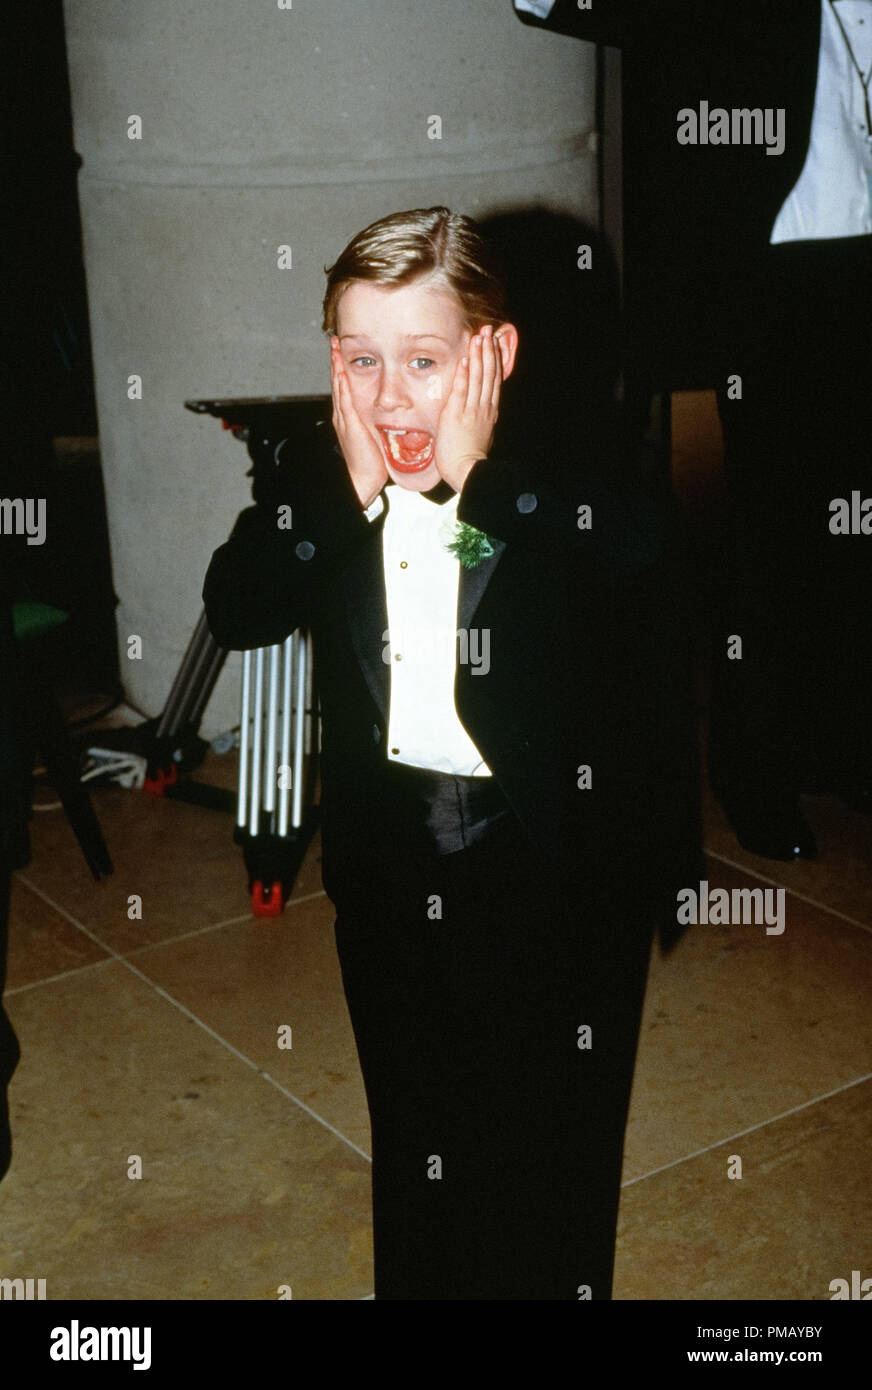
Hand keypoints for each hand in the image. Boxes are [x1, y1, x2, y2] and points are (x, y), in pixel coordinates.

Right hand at [330, 338, 387, 506]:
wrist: (362, 478)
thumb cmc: (370, 461)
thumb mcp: (373, 434)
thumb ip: (376, 420)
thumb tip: (387, 411)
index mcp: (349, 416)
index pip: (344, 386)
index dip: (342, 368)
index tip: (342, 351)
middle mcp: (343, 415)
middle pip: (338, 381)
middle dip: (336, 361)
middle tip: (334, 342)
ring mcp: (344, 419)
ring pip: (339, 387)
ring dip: (336, 368)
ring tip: (334, 350)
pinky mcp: (349, 425)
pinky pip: (345, 402)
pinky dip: (342, 387)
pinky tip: (341, 374)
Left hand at [434, 324, 505, 491]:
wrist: (468, 472)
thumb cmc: (469, 460)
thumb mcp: (481, 436)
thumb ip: (480, 422)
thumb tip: (479, 415)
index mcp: (489, 412)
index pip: (493, 381)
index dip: (493, 360)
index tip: (493, 344)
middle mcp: (483, 408)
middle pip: (488, 374)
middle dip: (488, 350)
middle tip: (487, 330)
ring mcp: (472, 410)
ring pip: (478, 378)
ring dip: (478, 355)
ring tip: (479, 336)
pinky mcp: (458, 415)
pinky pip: (462, 390)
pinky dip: (465, 374)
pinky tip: (466, 359)